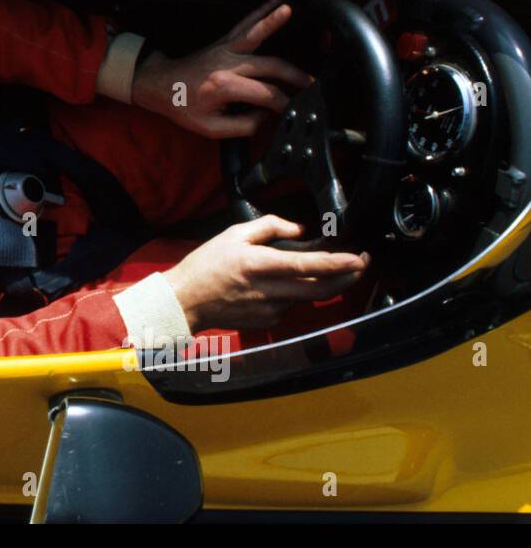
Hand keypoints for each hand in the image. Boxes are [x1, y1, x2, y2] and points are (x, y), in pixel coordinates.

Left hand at [130, 0, 314, 138]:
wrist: (159, 86)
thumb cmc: (182, 107)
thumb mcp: (210, 128)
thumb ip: (243, 125)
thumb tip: (269, 118)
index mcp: (223, 86)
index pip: (265, 94)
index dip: (284, 103)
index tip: (296, 110)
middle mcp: (226, 64)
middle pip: (269, 65)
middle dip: (294, 75)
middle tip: (314, 84)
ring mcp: (224, 49)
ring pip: (254, 34)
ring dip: (273, 22)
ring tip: (289, 11)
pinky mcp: (222, 42)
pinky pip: (244, 25)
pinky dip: (260, 13)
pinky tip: (275, 1)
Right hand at [163, 214, 369, 330]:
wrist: (185, 301)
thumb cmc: (206, 265)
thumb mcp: (233, 234)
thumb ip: (270, 226)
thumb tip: (299, 229)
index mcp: (259, 265)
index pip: (307, 266)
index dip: (337, 264)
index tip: (358, 258)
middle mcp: (268, 291)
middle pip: (320, 289)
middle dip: (347, 278)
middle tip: (361, 264)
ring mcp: (269, 310)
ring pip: (307, 298)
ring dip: (321, 285)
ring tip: (326, 270)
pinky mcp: (267, 321)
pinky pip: (291, 305)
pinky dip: (296, 294)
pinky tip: (285, 285)